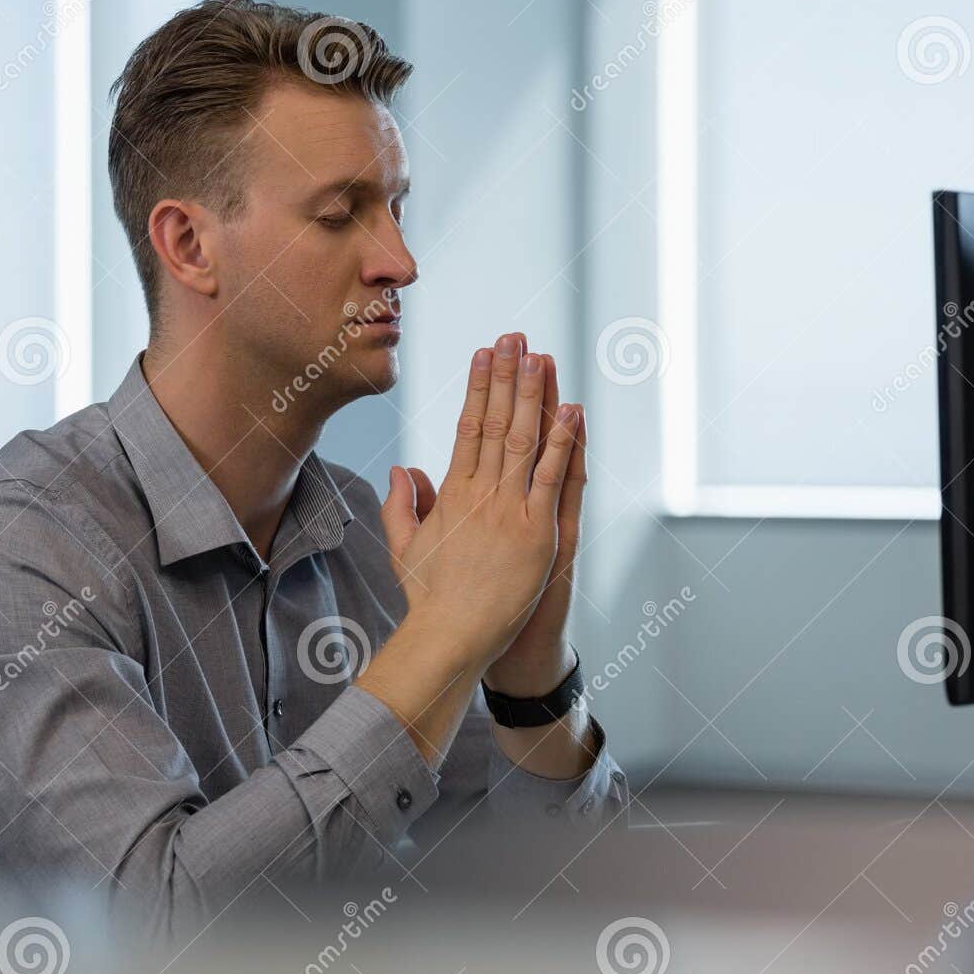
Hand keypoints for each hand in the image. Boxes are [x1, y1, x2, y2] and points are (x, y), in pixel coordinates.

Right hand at [380, 334, 580, 674]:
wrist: (449, 637)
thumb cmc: (428, 600)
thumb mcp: (404, 548)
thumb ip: (401, 505)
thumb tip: (403, 468)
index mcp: (451, 494)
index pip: (467, 426)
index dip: (478, 386)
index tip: (484, 353)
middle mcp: (479, 494)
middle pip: (497, 421)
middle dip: (507, 375)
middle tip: (515, 335)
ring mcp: (508, 510)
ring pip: (524, 439)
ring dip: (534, 394)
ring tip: (540, 355)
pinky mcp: (535, 532)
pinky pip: (553, 477)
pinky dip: (564, 442)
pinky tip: (572, 410)